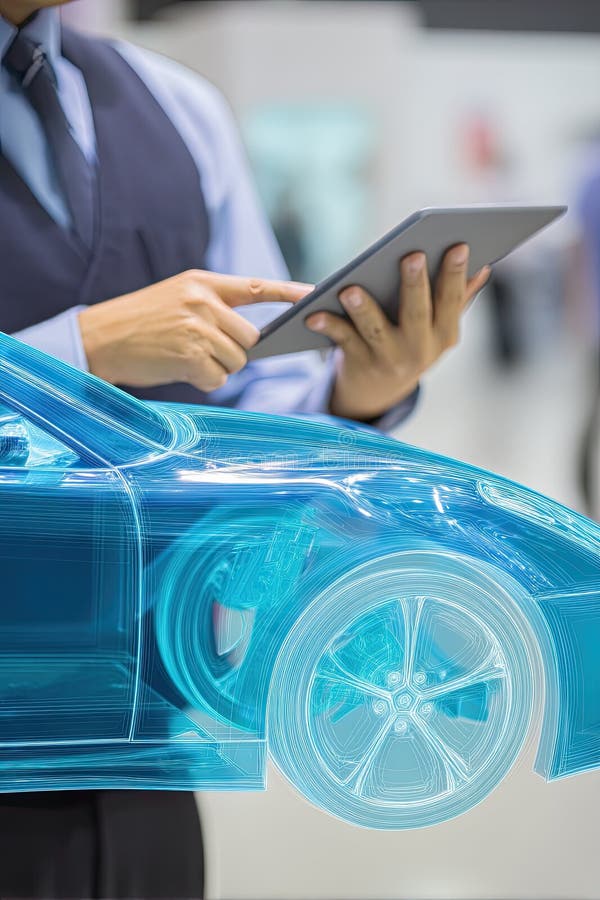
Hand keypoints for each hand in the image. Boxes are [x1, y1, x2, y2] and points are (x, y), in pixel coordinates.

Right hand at [79, 269, 310, 391]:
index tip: (314, 295)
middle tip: (202, 349)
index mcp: (202, 282)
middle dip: (233, 352)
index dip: (288, 293)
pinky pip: (217, 379)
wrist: (99, 338)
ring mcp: (197, 328)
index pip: (256, 286)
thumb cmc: (141, 322)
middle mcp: (203, 301)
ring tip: (184, 357)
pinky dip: (203, 380)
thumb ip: (213, 308)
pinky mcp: (190, 356)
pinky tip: (179, 368)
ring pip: (236, 361)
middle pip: (249, 338)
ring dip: (216, 368)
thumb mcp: (177, 299)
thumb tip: (251, 340)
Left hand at [306, 244, 489, 420]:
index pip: (453, 300)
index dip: (455, 274)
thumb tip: (484, 267)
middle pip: (417, 314)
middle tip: (412, 255)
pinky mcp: (360, 364)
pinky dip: (329, 327)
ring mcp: (389, 360)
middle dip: (415, 285)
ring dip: (363, 310)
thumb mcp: (437, 327)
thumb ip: (458, 298)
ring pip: (375, 331)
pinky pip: (343, 341)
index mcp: (445, 335)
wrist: (379, 390)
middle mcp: (420, 350)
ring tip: (350, 289)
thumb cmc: (410, 341)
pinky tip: (314, 313)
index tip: (458, 245)